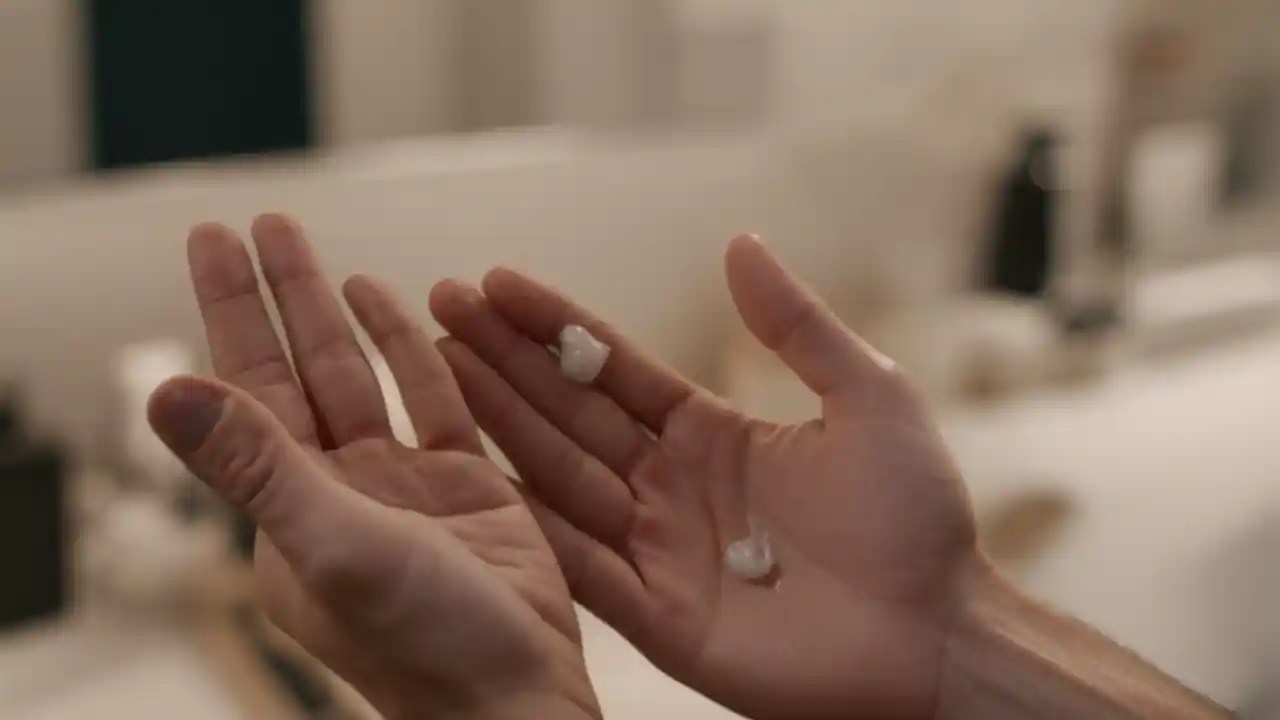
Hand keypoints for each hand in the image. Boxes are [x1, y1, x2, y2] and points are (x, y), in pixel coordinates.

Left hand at [147, 216, 600, 719]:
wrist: (520, 695)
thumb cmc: (424, 646)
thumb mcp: (330, 548)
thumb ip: (253, 467)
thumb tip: (166, 393)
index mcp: (289, 509)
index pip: (247, 387)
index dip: (230, 309)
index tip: (215, 238)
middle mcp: (339, 491)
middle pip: (300, 370)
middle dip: (281, 294)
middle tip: (265, 222)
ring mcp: (403, 488)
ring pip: (364, 380)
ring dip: (343, 317)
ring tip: (323, 254)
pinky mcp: (466, 488)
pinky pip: (436, 405)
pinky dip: (418, 357)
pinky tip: (403, 313)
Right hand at [430, 235, 979, 719]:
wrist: (938, 636)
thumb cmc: (916, 518)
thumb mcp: (867, 397)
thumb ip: (796, 325)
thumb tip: (738, 241)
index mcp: (712, 436)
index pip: (614, 371)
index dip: (555, 325)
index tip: (496, 279)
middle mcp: (671, 488)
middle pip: (570, 414)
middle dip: (504, 360)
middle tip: (439, 303)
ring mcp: (658, 552)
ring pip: (561, 477)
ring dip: (499, 425)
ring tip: (436, 368)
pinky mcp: (658, 619)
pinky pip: (582, 566)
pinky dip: (530, 526)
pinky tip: (476, 479)